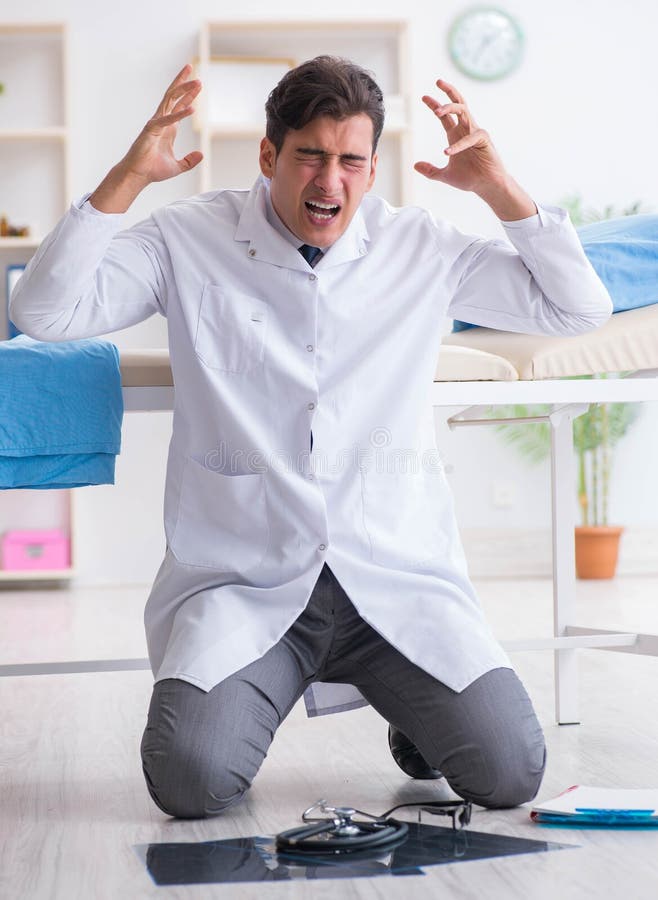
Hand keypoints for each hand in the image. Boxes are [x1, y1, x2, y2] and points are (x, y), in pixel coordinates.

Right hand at [89, 64, 202, 212]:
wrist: (138, 176)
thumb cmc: (153, 169)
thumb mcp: (177, 167)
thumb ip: (189, 161)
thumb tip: (201, 155)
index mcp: (168, 128)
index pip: (179, 106)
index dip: (189, 95)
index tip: (197, 85)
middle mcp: (162, 122)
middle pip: (174, 97)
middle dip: (185, 85)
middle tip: (196, 75)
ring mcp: (156, 123)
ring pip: (171, 101)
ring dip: (184, 91)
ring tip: (197, 82)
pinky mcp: (152, 130)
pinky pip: (168, 119)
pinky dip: (180, 114)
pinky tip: (192, 108)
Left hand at [414, 79, 535, 219]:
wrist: (486, 186)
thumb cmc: (469, 178)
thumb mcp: (444, 175)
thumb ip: (430, 170)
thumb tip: (415, 165)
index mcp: (456, 134)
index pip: (444, 116)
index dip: (434, 105)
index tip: (424, 97)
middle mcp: (465, 129)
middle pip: (458, 103)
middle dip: (448, 91)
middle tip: (437, 82)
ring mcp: (476, 132)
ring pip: (464, 111)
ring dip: (450, 107)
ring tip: (437, 110)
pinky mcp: (484, 139)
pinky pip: (470, 136)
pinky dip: (458, 144)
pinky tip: (447, 152)